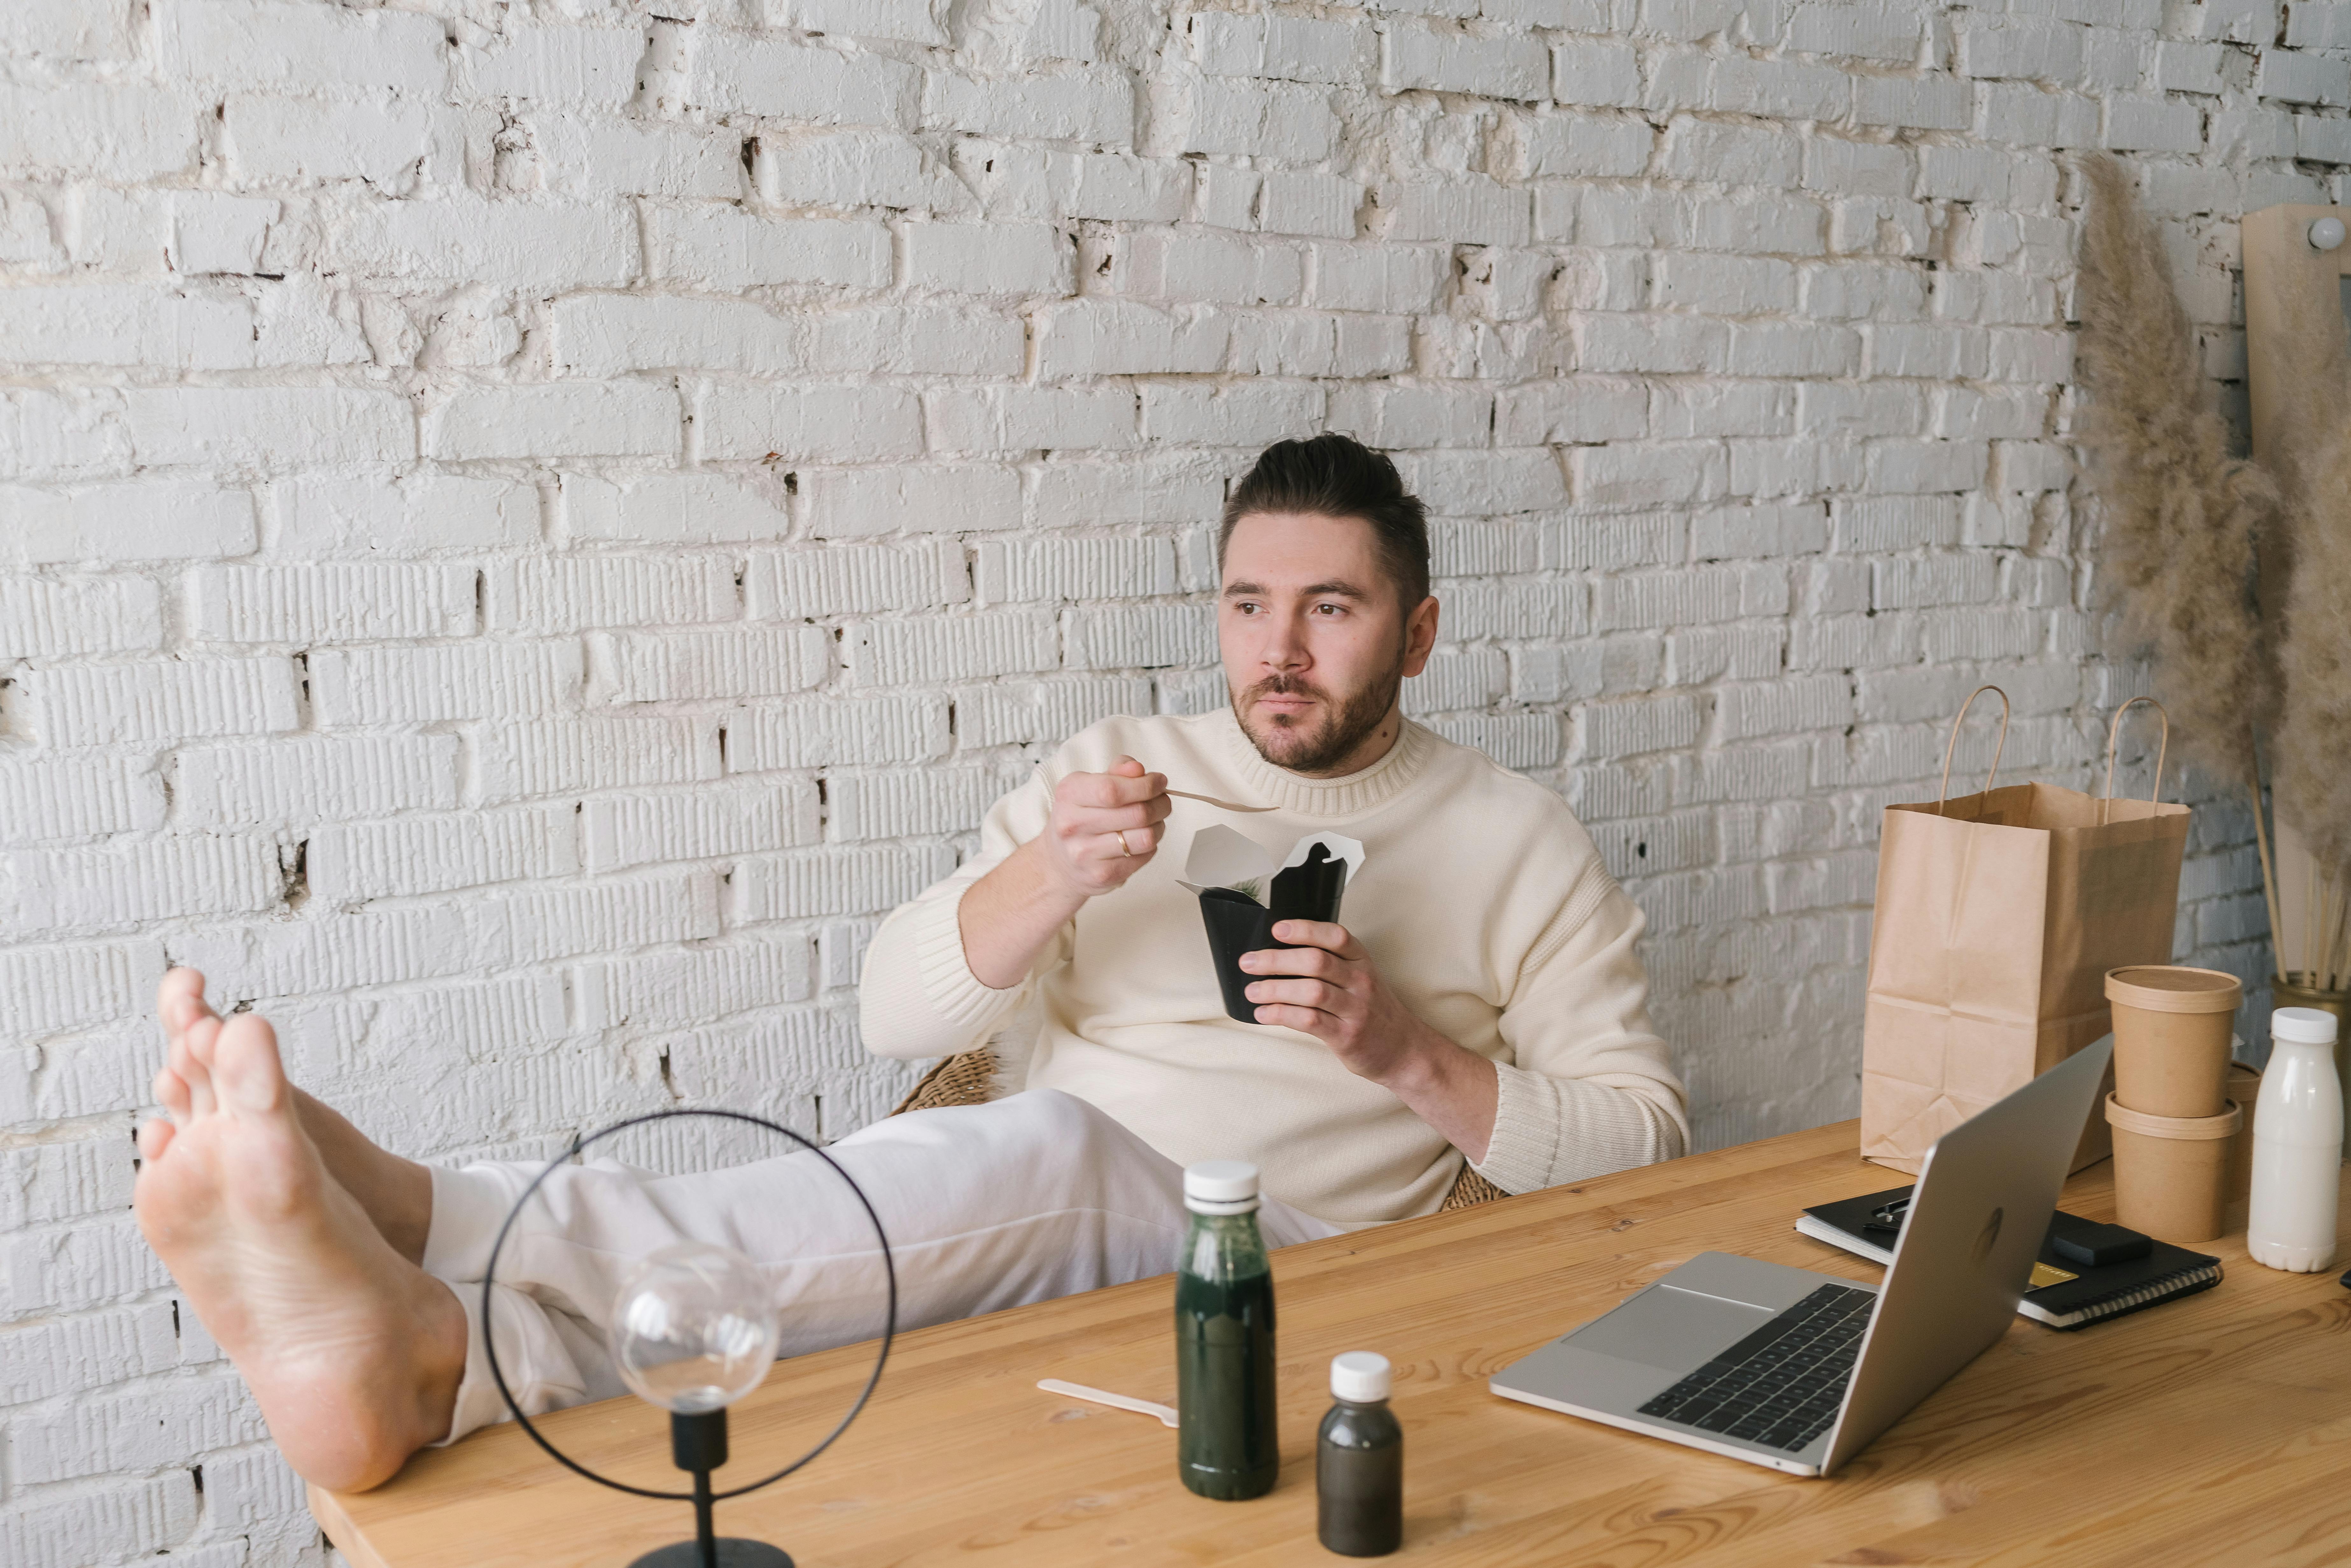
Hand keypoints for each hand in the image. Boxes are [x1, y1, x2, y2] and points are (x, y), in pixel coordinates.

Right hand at [1033, 756, 1169, 897]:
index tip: (1159, 782)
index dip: (1145, 785)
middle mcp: (1072, 824)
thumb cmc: (1081, 817)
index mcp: (1069, 794)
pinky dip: (1150, 846)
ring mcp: (1085, 853)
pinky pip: (1144, 856)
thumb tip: (1137, 769)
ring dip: (1159, 826)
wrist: (1059, 862)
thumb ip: (1116, 773)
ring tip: (1154, 821)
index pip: (1114, 789)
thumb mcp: (1090, 786)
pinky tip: (1139, 840)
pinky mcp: (1101, 875)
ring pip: (1146, 837)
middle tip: (1163, 801)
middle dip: (1160, 804)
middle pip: (1137, 813)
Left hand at [1240, 920, 1501, 1162]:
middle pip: (1316, 962)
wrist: (1405, 1050)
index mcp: (1362, 961)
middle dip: (1277, 960)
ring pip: (1311, 991)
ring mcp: (1355, 1009)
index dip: (1305, 929)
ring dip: (1275, 989)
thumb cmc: (1373, 1010)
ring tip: (1251, 991)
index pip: (1335, 937)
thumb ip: (1331, 964)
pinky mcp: (1347, 1036)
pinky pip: (1309, 1021)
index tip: (1277, 929)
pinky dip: (1281, 1015)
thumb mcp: (1361, 978)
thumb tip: (1279, 952)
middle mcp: (1361, 981)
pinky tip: (1264, 1014)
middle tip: (1248, 962)